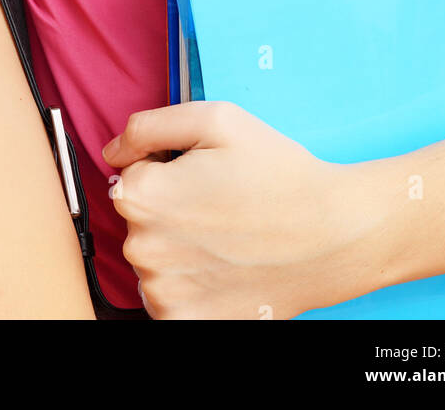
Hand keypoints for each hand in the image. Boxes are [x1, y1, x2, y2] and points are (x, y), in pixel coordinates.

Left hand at [102, 100, 377, 320]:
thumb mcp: (217, 120)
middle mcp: (142, 248)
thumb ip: (149, 126)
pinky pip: (167, 298)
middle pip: (139, 217)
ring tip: (226, 235)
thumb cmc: (278, 174)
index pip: (129, 173)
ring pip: (153, 258)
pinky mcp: (184, 324)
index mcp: (143, 194)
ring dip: (177, 246)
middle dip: (170, 206)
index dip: (166, 167)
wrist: (332, 236)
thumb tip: (112, 151)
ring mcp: (162, 293)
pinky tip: (222, 267)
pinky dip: (188, 284)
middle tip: (219, 202)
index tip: (202, 172)